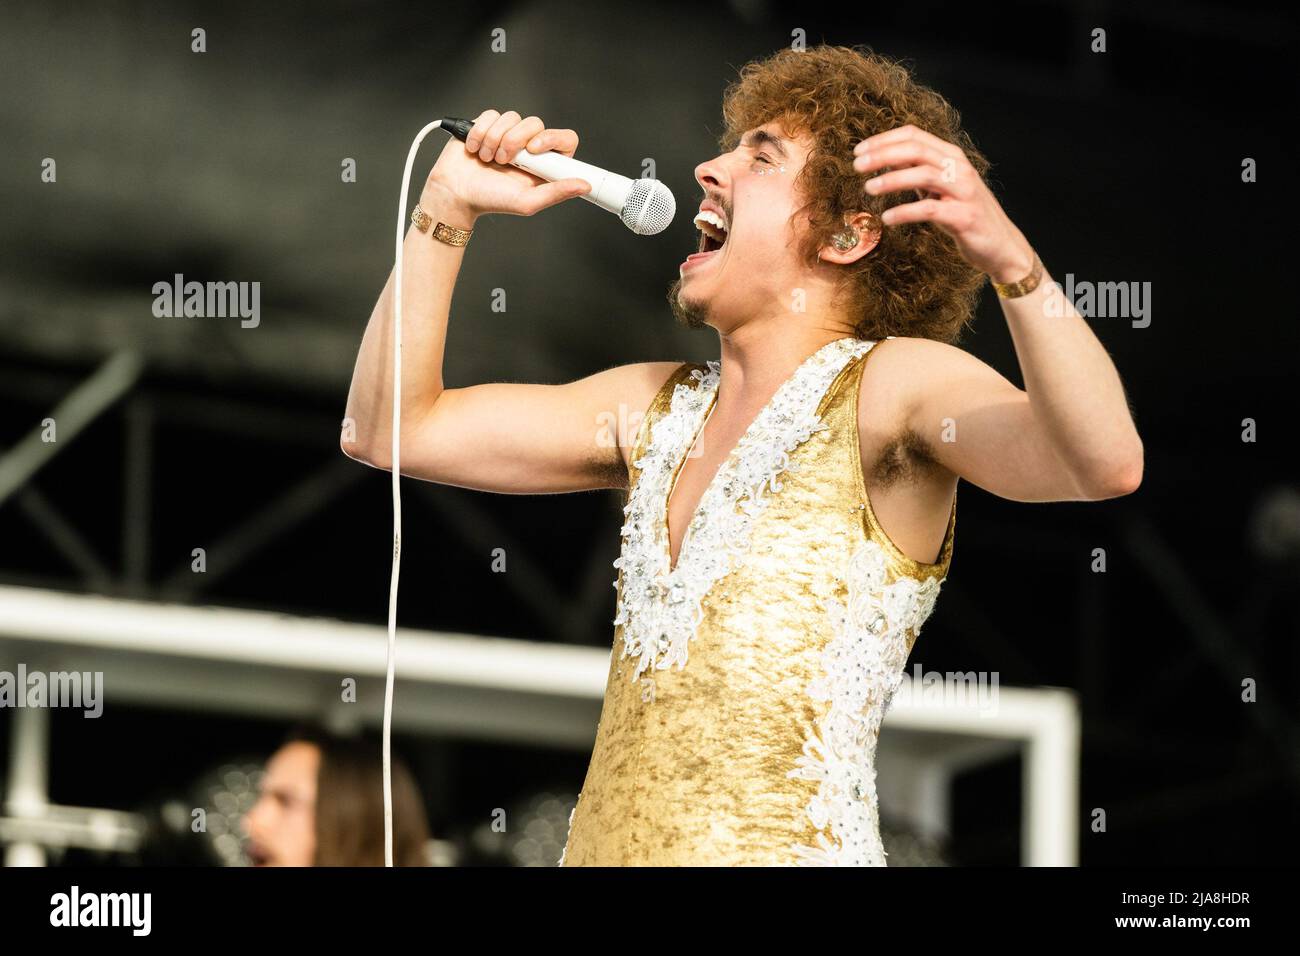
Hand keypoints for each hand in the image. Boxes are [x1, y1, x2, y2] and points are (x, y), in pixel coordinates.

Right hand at [425, 109, 591, 218]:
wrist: (455, 193)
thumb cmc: (491, 200)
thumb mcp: (527, 202)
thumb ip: (557, 192)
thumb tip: (585, 185)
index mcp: (543, 163)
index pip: (564, 138)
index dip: (551, 138)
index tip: (533, 150)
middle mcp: (528, 145)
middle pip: (535, 123)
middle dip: (515, 140)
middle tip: (502, 161)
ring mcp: (507, 132)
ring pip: (511, 117)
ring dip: (494, 139)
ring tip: (486, 159)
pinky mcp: (487, 124)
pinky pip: (490, 114)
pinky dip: (480, 132)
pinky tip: (474, 149)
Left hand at [853, 125, 1034, 282]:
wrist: (1000, 245)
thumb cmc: (964, 215)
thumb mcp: (940, 189)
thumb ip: (917, 173)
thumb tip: (884, 161)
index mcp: (951, 156)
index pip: (914, 136)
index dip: (884, 140)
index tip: (859, 151)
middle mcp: (959, 168)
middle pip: (916, 150)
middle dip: (883, 155)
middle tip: (857, 165)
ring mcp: (963, 191)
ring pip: (924, 175)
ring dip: (892, 179)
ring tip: (868, 188)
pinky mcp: (964, 216)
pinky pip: (930, 210)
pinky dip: (905, 212)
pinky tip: (887, 218)